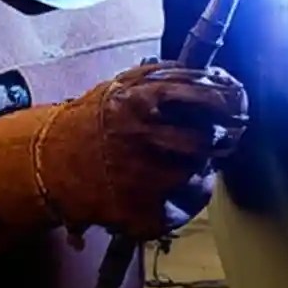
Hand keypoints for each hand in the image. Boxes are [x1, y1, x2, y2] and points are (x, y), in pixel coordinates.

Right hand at [36, 61, 247, 239]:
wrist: (48, 164)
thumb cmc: (92, 122)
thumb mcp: (123, 85)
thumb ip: (166, 77)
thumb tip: (215, 75)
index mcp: (142, 100)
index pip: (207, 94)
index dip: (231, 97)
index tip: (238, 100)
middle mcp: (145, 137)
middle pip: (211, 137)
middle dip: (223, 136)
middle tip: (223, 136)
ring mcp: (143, 178)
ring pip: (201, 173)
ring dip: (203, 167)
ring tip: (187, 161)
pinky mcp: (141, 212)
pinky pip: (186, 206)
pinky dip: (188, 197)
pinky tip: (174, 187)